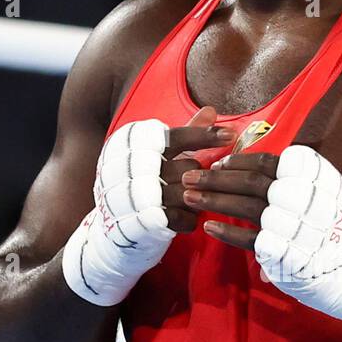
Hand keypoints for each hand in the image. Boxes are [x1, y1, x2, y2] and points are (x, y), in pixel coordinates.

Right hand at [63, 106, 235, 305]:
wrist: (110, 230)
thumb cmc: (142, 186)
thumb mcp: (159, 156)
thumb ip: (185, 133)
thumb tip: (211, 110)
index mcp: (134, 146)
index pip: (176, 137)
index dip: (204, 135)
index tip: (231, 134)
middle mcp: (134, 168)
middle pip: (187, 167)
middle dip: (200, 176)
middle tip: (200, 182)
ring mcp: (138, 196)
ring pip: (188, 193)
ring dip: (197, 198)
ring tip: (196, 199)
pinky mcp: (145, 222)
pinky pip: (184, 218)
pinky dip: (190, 219)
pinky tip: (185, 218)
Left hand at [184, 144, 341, 340]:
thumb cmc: (324, 228)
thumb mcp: (316, 193)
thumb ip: (284, 178)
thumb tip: (239, 165)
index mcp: (314, 176)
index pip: (267, 161)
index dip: (238, 160)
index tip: (217, 163)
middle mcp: (306, 197)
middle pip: (251, 181)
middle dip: (215, 177)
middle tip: (189, 176)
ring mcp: (294, 225)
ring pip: (245, 206)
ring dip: (212, 199)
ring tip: (189, 196)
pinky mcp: (284, 252)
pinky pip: (247, 238)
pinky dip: (225, 231)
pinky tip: (208, 227)